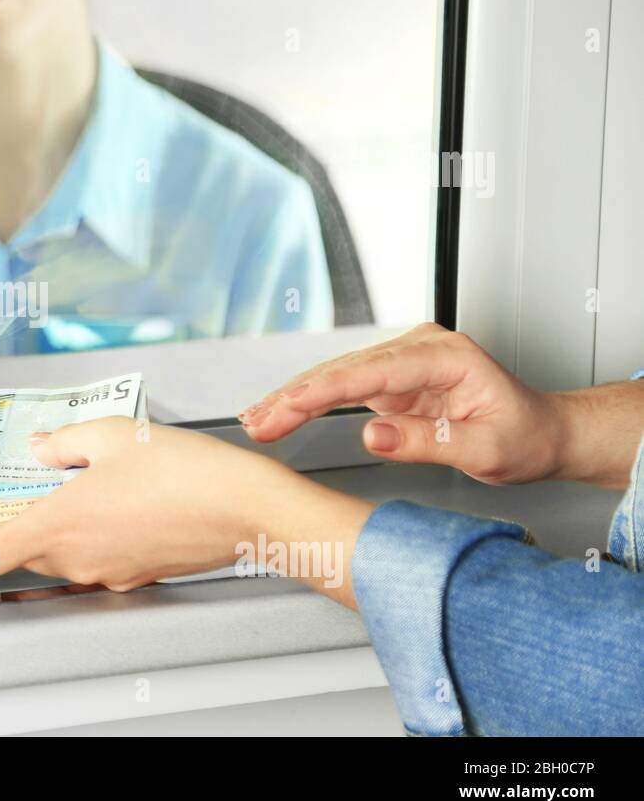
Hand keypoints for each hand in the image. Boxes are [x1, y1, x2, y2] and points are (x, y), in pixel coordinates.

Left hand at [0, 417, 372, 606]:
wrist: (246, 509)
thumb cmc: (183, 472)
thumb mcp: (114, 434)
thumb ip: (66, 440)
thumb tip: (43, 446)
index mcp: (59, 525)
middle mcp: (77, 558)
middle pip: (24, 552)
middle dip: (15, 523)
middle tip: (15, 491)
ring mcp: (108, 571)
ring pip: (62, 555)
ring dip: (56, 527)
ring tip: (71, 486)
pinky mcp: (137, 573)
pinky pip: (97, 557)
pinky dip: (92, 534)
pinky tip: (113, 500)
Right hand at [237, 322, 563, 484]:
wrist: (544, 432)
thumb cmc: (526, 437)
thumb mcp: (486, 450)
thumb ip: (427, 443)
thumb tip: (371, 435)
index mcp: (446, 357)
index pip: (371, 371)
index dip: (324, 389)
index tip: (290, 404)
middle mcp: (419, 349)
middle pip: (343, 369)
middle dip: (295, 396)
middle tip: (257, 421)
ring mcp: (402, 361)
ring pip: (336, 375)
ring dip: (293, 398)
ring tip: (256, 419)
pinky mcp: (392, 379)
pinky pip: (342, 387)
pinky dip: (309, 401)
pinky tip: (281, 410)